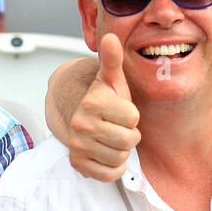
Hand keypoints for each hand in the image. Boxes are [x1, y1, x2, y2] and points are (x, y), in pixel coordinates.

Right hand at [67, 34, 140, 181]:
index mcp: (92, 102)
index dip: (132, 116)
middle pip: (128, 140)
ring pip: (120, 158)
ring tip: (112, 139)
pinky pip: (110, 174)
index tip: (121, 112)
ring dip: (122, 151)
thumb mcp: (112, 80)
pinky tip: (107, 153)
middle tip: (118, 127)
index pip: (133, 117)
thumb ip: (113, 60)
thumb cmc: (105, 100)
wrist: (84, 119)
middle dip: (129, 135)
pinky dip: (114, 167)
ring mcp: (78, 145)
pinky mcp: (78, 163)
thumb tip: (111, 36)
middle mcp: (81, 123)